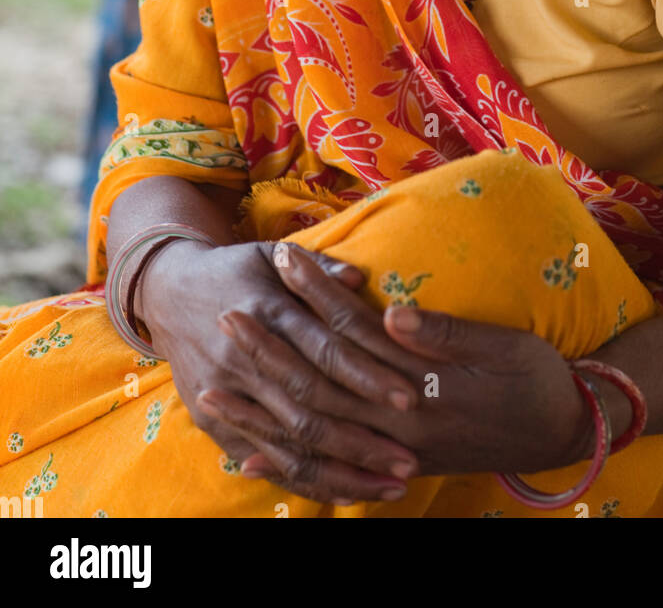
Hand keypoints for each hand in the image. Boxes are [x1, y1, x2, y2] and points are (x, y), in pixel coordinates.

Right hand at [136, 238, 420, 503]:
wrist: (167, 292)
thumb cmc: (236, 270)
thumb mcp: (272, 254)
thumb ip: (318, 268)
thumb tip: (359, 279)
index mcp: (267, 310)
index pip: (323, 350)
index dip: (366, 375)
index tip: (408, 397)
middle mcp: (244, 357)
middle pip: (310, 406)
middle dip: (362, 438)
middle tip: (409, 459)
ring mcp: (225, 393)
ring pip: (289, 443)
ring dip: (342, 471)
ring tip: (391, 487)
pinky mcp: (210, 422)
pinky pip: (263, 459)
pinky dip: (304, 480)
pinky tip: (346, 493)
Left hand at [206, 243, 590, 497]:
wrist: (564, 431)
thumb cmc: (535, 378)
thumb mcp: (500, 347)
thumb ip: (443, 334)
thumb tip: (391, 313)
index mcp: (422, 381)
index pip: (354, 330)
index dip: (316, 292)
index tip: (281, 259)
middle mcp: (398, 419)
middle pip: (322, 380)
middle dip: (273, 347)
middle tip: (227, 314)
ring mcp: (393, 447)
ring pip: (316, 428)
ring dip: (265, 407)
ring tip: (214, 391)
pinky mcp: (395, 462)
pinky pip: (331, 465)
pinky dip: (288, 460)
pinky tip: (250, 456)